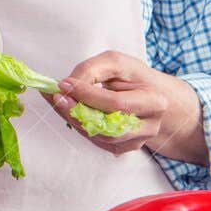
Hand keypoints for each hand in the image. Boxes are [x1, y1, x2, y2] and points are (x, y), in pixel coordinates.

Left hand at [45, 50, 203, 158]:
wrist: (148, 94)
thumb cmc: (132, 77)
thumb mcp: (115, 63)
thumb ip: (91, 70)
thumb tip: (67, 85)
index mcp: (154, 102)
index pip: (115, 103)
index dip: (86, 95)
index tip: (64, 84)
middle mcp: (149, 126)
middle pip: (107, 126)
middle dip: (76, 111)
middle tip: (56, 97)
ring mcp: (138, 140)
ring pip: (100, 137)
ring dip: (74, 120)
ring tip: (60, 102)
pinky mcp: (125, 147)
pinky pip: (98, 142)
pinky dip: (80, 126)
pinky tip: (70, 111)